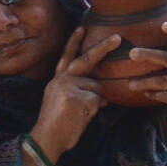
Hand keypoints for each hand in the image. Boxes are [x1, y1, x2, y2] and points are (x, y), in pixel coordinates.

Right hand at [31, 27, 118, 160]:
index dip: (74, 42)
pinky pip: (98, 100)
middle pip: (85, 59)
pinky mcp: (74, 96)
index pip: (67, 57)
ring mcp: (67, 86)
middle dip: (103, 47)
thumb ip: (85, 94)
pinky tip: (81, 117)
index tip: (82, 27)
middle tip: (118, 37)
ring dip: (95, 102)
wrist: (48, 138)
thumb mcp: (72, 105)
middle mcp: (61, 79)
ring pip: (97, 88)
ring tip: (80, 114)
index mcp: (58, 80)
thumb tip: (104, 96)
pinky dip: (95, 110)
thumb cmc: (61, 124)